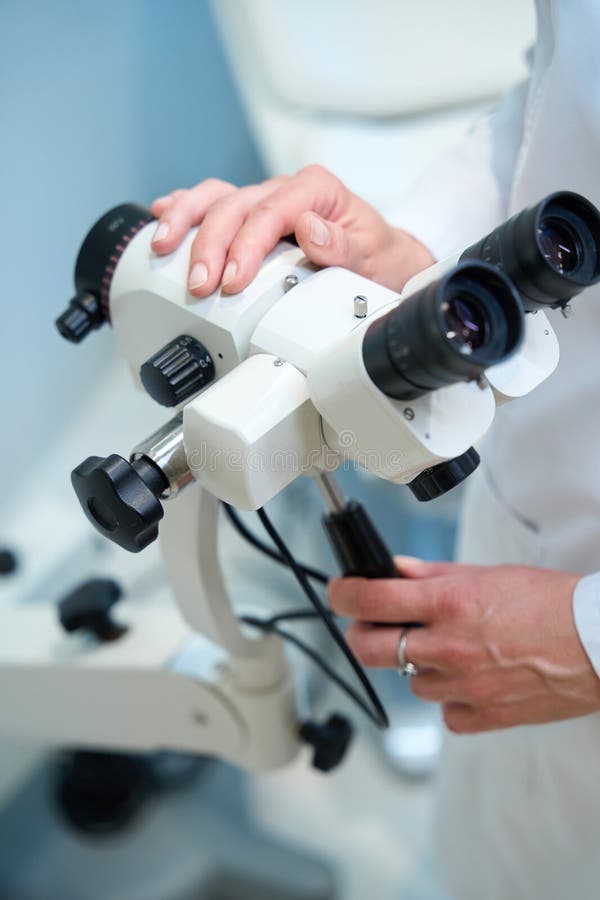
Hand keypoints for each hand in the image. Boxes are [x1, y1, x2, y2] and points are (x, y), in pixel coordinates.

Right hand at [150, 165, 433, 296]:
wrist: (382, 260)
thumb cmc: (376, 257)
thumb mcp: (372, 256)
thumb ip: (342, 245)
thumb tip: (310, 230)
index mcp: (315, 191)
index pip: (270, 211)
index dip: (246, 245)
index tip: (234, 279)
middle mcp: (285, 190)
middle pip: (235, 206)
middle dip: (211, 245)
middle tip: (200, 284)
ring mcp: (264, 200)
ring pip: (215, 197)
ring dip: (185, 221)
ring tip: (162, 247)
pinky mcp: (251, 215)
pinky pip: (212, 202)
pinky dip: (185, 209)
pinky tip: (161, 216)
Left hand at [329, 558, 599, 733]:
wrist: (596, 642)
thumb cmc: (549, 603)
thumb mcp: (485, 575)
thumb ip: (431, 575)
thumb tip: (393, 570)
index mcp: (448, 604)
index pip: (370, 599)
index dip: (343, 594)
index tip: (340, 591)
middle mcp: (449, 647)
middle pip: (370, 650)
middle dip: (361, 635)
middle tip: (372, 625)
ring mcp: (463, 686)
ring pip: (409, 682)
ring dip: (416, 665)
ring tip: (448, 648)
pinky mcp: (482, 716)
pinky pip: (444, 711)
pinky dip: (449, 696)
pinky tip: (469, 677)